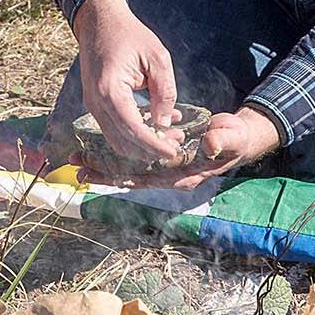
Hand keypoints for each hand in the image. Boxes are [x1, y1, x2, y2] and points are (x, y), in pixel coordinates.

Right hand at [72, 0, 182, 163]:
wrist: (99, 21)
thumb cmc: (128, 34)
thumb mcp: (157, 57)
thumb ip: (164, 91)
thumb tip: (165, 122)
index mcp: (110, 90)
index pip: (133, 130)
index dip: (154, 145)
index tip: (174, 152)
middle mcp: (96, 102)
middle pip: (123, 141)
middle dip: (150, 148)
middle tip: (176, 143)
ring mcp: (92, 104)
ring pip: (116, 139)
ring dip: (141, 144)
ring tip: (169, 135)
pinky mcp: (95, 103)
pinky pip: (113, 127)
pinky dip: (133, 132)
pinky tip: (155, 122)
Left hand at [78, 108, 281, 190]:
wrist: (236, 135)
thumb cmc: (235, 137)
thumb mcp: (232, 136)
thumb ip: (222, 140)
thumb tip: (209, 144)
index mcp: (184, 175)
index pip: (149, 179)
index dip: (125, 178)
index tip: (102, 174)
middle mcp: (171, 175)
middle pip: (132, 178)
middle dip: (106, 175)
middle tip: (78, 172)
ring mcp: (165, 167)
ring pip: (129, 169)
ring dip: (105, 165)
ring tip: (79, 161)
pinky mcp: (161, 155)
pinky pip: (135, 156)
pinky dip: (116, 152)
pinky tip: (96, 147)